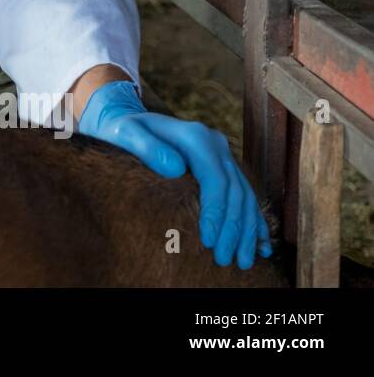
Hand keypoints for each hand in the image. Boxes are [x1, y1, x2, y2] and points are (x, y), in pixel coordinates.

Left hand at [77, 80, 271, 268]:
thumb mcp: (126, 133)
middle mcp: (216, 144)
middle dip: (233, 229)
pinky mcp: (223, 167)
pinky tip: (260, 245)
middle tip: (224, 259)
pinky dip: (253, 220)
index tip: (208, 241)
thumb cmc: (123, 131)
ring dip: (246, 231)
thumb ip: (147, 147)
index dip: (216, 213)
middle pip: (235, 192)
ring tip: (243, 261)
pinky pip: (244, 195)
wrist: (128, 121)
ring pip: (245, 197)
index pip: (216, 181)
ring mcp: (222, 155)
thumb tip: (176, 169)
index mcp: (197, 137)